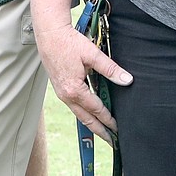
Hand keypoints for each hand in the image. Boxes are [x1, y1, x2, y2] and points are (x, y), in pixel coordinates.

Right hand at [35, 23, 132, 143]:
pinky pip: (73, 106)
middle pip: (86, 119)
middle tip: (113, 142)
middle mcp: (66, 96)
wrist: (48, 33)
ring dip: (91, 123)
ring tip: (103, 131)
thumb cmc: (69, 42)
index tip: (119, 129)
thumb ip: (110, 69)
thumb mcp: (92, 54)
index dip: (109, 120)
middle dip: (100, 131)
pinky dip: (83, 113)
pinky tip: (90, 114)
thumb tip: (127, 80)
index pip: (96, 110)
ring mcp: (61, 93)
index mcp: (74, 90)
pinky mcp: (59, 88)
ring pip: (78, 114)